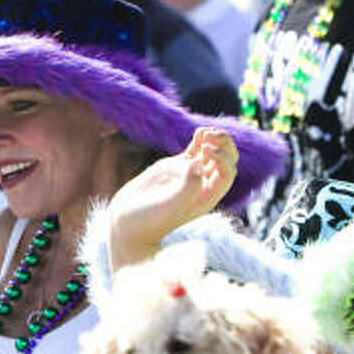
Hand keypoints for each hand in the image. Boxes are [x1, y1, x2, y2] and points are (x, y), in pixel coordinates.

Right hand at [108, 127, 237, 271]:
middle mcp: (203, 185)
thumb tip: (198, 163)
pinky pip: (196, 150)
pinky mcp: (177, 167)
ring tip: (205, 131)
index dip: (222, 157)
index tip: (205, 150)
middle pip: (226, 161)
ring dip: (215, 139)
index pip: (227, 173)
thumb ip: (187, 188)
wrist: (126, 221)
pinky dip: (200, 140)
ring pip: (213, 153)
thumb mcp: (169, 207)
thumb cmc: (148, 221)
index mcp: (207, 197)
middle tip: (210, 136)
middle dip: (224, 145)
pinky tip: (199, 132)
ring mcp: (190, 174)